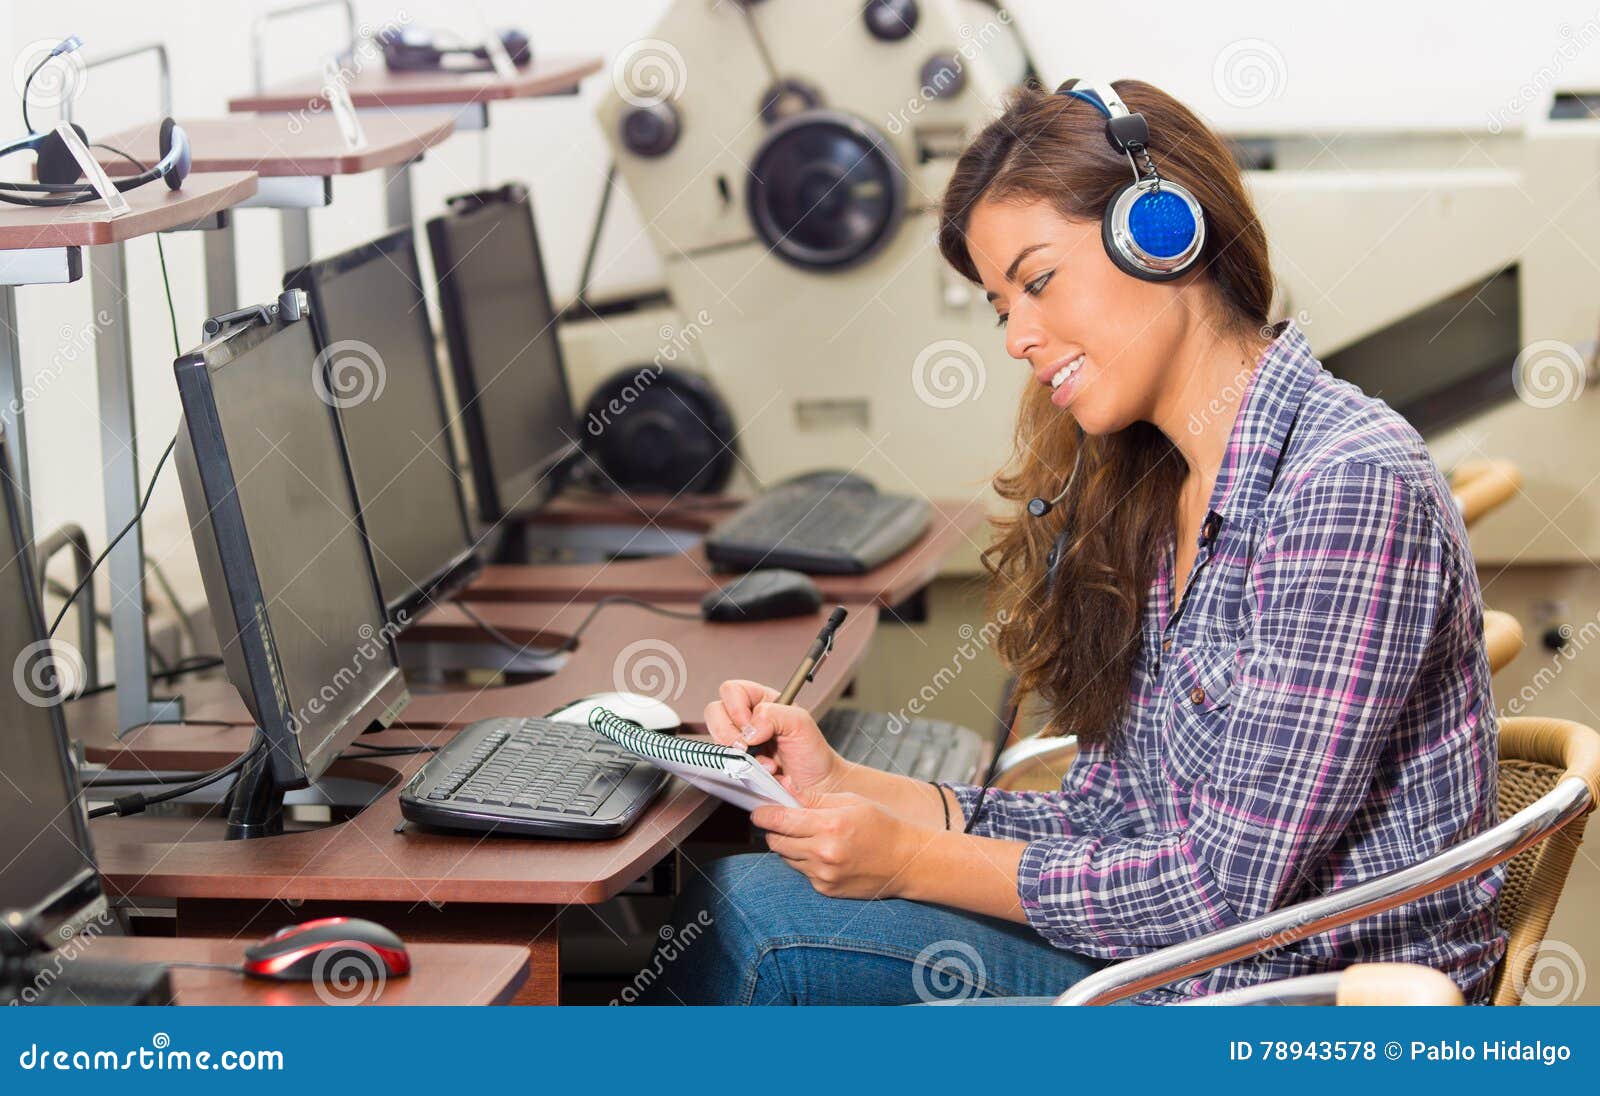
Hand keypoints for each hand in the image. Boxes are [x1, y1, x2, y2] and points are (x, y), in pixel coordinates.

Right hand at [703, 679, 843, 797]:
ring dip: (737, 753)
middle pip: (714, 711)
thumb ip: (774, 715)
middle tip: (748, 746)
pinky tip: (759, 770)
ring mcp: (739, 741)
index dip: (736, 707)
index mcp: (763, 700)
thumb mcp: (801, 723)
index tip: (750, 726)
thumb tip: (749, 728)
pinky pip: (722, 761)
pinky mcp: (736, 762)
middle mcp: (747, 718)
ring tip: (761, 760)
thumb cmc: (812, 754)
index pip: (732, 691)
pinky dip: (739, 768)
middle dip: (729, 732)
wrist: (815, 786)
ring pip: (715, 737)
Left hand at [752, 790, 918, 899]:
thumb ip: (813, 798)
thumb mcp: (850, 801)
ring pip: (787, 858)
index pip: (780, 820)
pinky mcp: (826, 889)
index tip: (758, 810)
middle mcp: (824, 853)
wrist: (906, 861)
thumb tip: (783, 789)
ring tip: (808, 836)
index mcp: (830, 825)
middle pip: (776, 842)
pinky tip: (822, 853)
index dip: (763, 814)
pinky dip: (805, 861)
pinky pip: (802, 872)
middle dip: (773, 830)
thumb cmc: (881, 825)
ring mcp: (824, 875)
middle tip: (781, 821)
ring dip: (789, 846)